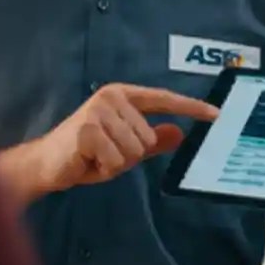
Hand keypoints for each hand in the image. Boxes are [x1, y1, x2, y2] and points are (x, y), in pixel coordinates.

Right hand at [34, 83, 217, 193]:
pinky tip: (88, 161)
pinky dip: (105, 169)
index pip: (163, 99)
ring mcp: (99, 111)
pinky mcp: (88, 130)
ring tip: (96, 157)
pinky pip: (116, 160)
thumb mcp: (125, 149)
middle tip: (104, 154)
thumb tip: (180, 133)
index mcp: (123, 96)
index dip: (191, 108)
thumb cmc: (86, 155)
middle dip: (129, 155)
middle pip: (148, 138)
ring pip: (135, 151)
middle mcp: (112, 97)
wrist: (47, 164)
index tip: (217, 115)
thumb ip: (153, 141)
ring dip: (117, 163)